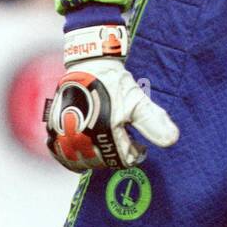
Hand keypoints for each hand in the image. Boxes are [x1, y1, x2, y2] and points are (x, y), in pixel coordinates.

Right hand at [44, 25, 178, 172]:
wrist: (88, 63)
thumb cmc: (114, 83)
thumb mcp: (137, 101)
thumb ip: (153, 122)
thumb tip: (172, 140)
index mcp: (104, 129)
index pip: (123, 159)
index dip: (135, 154)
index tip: (139, 145)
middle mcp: (81, 134)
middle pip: (102, 162)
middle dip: (115, 154)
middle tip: (123, 140)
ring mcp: (64, 133)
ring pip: (82, 161)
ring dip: (95, 156)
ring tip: (105, 143)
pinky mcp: (54, 128)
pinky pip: (62, 154)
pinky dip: (73, 156)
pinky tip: (84, 148)